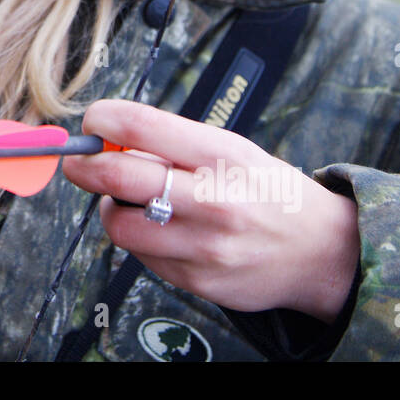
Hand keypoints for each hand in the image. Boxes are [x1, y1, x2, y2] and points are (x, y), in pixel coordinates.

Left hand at [62, 99, 359, 322]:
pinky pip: (141, 256)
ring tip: (130, 202)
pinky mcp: (196, 280)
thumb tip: (106, 139)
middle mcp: (212, 199)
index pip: (141, 126)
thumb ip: (172, 144)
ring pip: (119, 224)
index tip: (93, 122)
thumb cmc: (267, 191)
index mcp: (221, 155)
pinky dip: (141, 240)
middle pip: (116, 177)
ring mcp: (204, 245)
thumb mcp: (231, 150)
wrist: (321, 251)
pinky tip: (164, 231)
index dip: (101, 120)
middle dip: (83, 165)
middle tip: (78, 161)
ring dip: (111, 209)